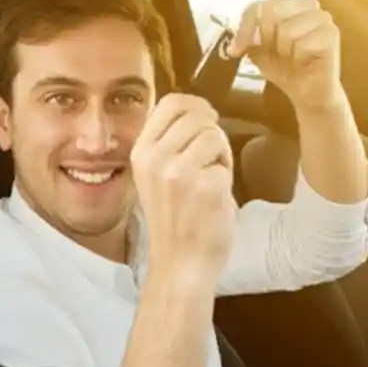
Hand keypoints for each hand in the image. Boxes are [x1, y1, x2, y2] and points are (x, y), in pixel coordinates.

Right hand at [130, 94, 236, 284]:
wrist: (180, 263)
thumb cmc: (175, 219)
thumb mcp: (155, 175)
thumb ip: (168, 143)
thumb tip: (197, 110)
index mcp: (141, 152)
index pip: (170, 103)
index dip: (195, 104)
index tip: (207, 117)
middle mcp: (155, 158)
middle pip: (197, 115)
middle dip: (211, 132)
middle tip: (210, 158)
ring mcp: (179, 172)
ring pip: (214, 134)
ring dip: (220, 153)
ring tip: (211, 177)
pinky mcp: (206, 185)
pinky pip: (226, 161)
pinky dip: (226, 174)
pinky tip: (216, 195)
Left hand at [231, 0, 345, 112]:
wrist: (307, 93)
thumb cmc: (284, 68)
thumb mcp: (257, 50)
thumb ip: (247, 38)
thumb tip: (236, 41)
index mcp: (287, 4)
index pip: (258, 5)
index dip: (245, 28)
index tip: (236, 51)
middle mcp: (307, 5)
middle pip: (272, 10)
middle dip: (265, 37)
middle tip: (273, 53)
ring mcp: (322, 18)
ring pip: (286, 30)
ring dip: (284, 50)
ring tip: (292, 57)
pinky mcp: (331, 34)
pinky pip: (302, 44)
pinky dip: (298, 57)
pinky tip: (305, 61)